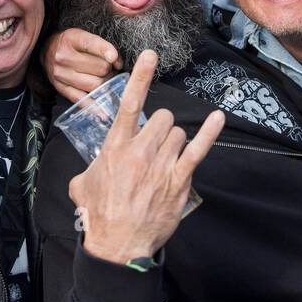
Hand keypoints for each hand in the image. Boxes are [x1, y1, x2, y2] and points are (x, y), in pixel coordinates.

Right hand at [44, 28, 120, 103]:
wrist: (46, 52)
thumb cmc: (70, 44)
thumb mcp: (82, 36)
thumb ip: (101, 46)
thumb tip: (117, 63)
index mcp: (71, 39)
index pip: (92, 44)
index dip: (107, 51)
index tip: (115, 58)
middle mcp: (64, 57)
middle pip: (100, 68)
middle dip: (110, 69)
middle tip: (110, 69)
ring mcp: (62, 74)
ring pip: (95, 84)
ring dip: (106, 83)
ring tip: (105, 79)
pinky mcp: (61, 89)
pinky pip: (81, 99)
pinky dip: (95, 106)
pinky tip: (104, 111)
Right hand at [68, 50, 224, 264]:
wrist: (118, 245)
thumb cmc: (100, 215)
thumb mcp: (82, 184)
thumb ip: (88, 168)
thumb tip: (89, 169)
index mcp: (114, 147)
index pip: (129, 103)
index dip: (141, 77)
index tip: (151, 56)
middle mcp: (139, 151)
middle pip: (162, 118)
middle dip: (160, 127)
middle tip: (154, 145)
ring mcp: (160, 166)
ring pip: (178, 134)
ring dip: (174, 141)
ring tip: (164, 160)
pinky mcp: (178, 181)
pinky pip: (197, 150)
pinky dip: (209, 133)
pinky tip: (218, 119)